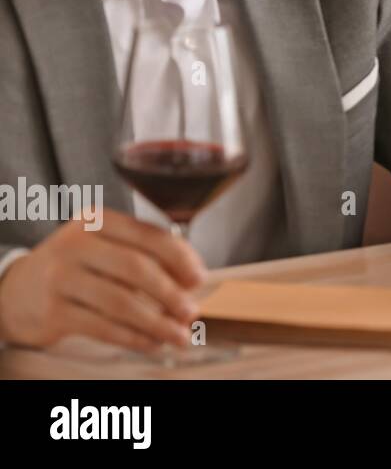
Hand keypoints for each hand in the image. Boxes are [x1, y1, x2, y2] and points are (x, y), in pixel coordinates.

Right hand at [0, 209, 205, 350]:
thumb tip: (192, 278)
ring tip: (178, 334)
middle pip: (137, 268)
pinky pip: (103, 327)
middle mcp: (76, 244)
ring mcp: (61, 277)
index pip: (149, 235)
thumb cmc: (76, 267)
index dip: (181, 259)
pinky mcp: (52, 311)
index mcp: (97, 220)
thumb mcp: (104, 247)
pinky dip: (133, 337)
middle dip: (171, 293)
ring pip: (121, 302)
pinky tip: (151, 343)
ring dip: (156, 322)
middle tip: (191, 312)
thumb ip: (145, 253)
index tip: (199, 279)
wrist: (16, 291)